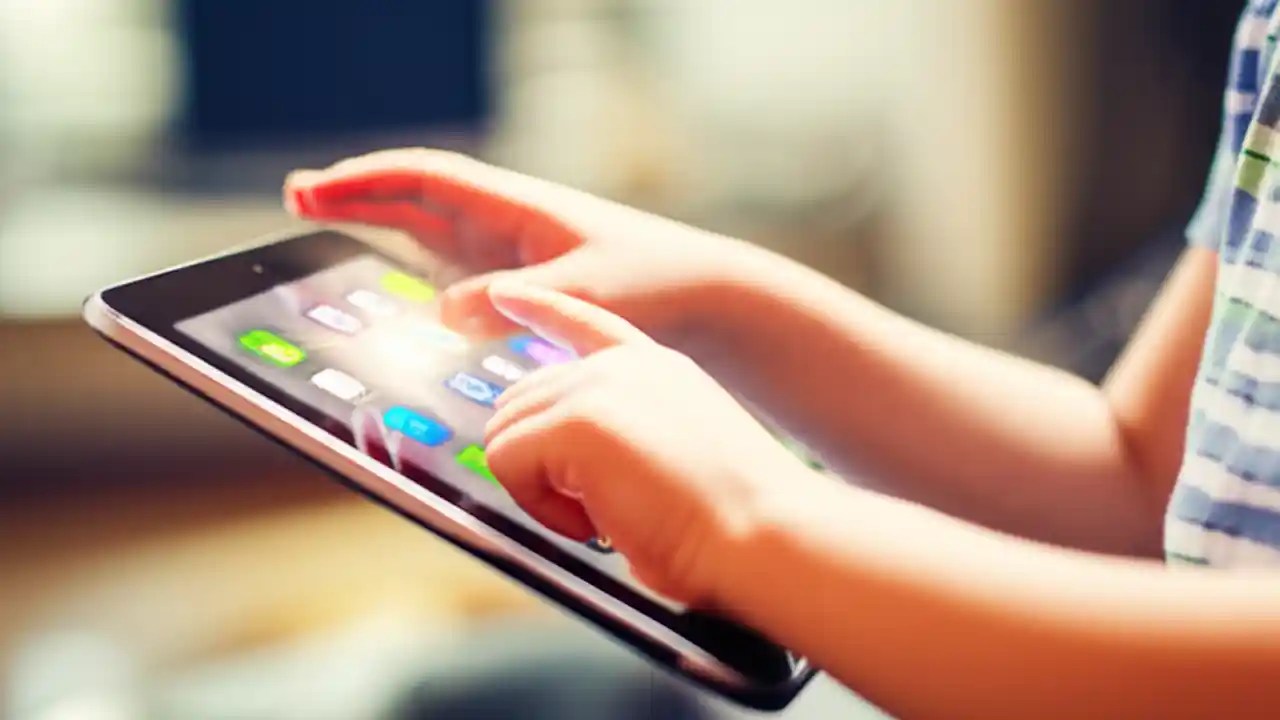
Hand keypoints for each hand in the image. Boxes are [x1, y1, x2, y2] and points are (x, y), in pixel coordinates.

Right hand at [284, 149, 768, 345]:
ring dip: (380, 230)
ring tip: (325, 226)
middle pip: (416, 200)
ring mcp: (513, 256)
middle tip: (297, 198)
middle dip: (357, 196)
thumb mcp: (585, 293)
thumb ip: (512, 303)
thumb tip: (443, 310)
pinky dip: (419, 278)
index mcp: (518, 208)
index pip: (427, 181)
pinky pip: (457, 278)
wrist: (707, 302)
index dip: (368, 181)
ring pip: (431, 236)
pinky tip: (398, 294)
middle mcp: (508, 225)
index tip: (315, 190)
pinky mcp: (525, 290)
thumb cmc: (658, 285)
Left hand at [482, 280, 809, 606]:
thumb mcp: (679, 457)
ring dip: (539, 489)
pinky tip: (597, 523)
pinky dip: (539, 507)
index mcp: (656, 368)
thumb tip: (578, 468)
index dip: (541, 309)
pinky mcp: (575, 421)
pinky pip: (507, 465)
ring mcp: (596, 387)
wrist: (765, 535)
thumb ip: (627, 439)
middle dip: (540, 465)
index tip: (505, 293)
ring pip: (507, 433)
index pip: (584, 322)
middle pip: (523, 400)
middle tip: (601, 510)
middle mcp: (622, 366)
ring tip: (606, 518)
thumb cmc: (736, 524)